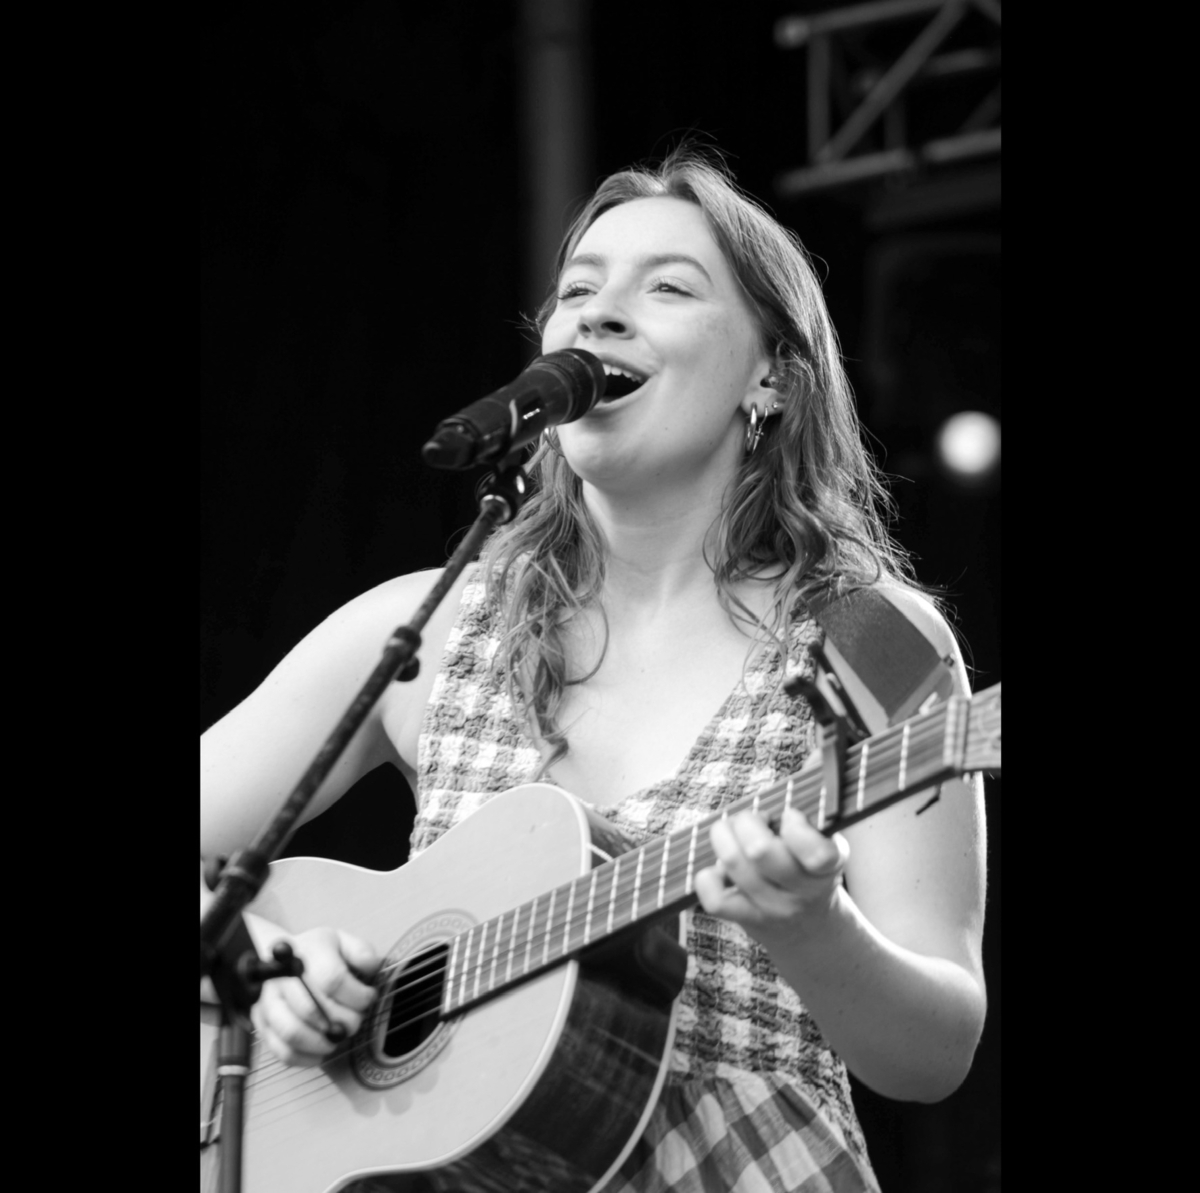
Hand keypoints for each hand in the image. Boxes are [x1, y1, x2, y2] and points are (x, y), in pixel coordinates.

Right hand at [251, 927, 379, 1066]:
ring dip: (322, 1043)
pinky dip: (306, 1057)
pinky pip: (281, 1051)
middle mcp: (281, 977)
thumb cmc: (317, 953)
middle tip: (355, 1021)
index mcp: (307, 952)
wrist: (283, 959)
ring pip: (292, 1033)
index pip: (332, 979)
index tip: (369, 997)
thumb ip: (361, 951)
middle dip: (343, 1022)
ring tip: (338, 1037)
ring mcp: (267, 1001)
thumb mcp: (342, 942)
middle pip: (311, 1010)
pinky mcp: (262, 1023)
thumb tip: (371, 966)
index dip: (357, 995)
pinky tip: (322, 1050)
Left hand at [694, 807, 849, 943]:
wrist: (811, 928)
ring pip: (735, 865)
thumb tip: (818, 752)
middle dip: (747, 821)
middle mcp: (803, 892)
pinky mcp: (748, 920)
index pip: (815, 853)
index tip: (789, 816)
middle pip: (760, 851)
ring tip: (729, 833)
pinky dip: (708, 877)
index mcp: (828, 866)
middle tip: (753, 819)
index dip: (795, 827)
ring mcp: (774, 909)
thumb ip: (818, 794)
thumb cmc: (811, 865)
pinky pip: (715, 900)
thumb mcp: (825, 837)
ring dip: (723, 837)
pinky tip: (718, 867)